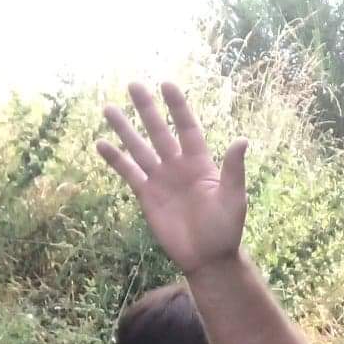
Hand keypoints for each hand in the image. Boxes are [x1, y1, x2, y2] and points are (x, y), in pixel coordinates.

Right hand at [97, 83, 248, 275]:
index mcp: (200, 163)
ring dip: (124, 129)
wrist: (208, 258)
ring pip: (139, 148)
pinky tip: (100, 143)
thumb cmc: (226, 229)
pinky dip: (115, 159)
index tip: (166, 84)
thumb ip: (234, 169)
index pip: (187, 128)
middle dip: (146, 109)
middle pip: (159, 131)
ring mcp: (161, 180)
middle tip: (133, 84)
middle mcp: (178, 166)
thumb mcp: (233, 198)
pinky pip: (129, 173)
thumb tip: (242, 140)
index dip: (178, 107)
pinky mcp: (147, 196)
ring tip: (108, 108)